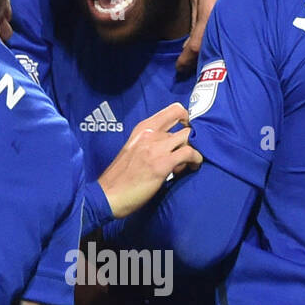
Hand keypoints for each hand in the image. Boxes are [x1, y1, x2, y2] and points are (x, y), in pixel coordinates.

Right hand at [98, 103, 202, 218]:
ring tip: (190, 162)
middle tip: (191, 150)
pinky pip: (190, 153)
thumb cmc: (120, 177)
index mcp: (143, 128)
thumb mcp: (134, 149)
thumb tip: (173, 146)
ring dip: (196, 149)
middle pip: (186, 125)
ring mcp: (157, 147)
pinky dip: (196, 159)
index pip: (174, 109)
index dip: (187, 117)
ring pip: (190, 138)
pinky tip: (193, 167)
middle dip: (194, 137)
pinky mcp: (163, 163)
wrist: (108, 195)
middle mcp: (150, 133)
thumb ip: (151, 142)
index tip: (190, 129)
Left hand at [176, 0, 265, 73]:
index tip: (179, 69)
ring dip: (216, 53)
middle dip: (200, 60)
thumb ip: (195, 20)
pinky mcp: (250, 14)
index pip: (195, 47)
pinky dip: (228, 41)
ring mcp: (239, 16)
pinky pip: (237, 34)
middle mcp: (224, 17)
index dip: (186, 61)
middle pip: (211, 49)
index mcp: (209, 13)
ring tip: (207, 59)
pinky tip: (225, 45)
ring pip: (226, 44)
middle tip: (190, 67)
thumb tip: (190, 44)